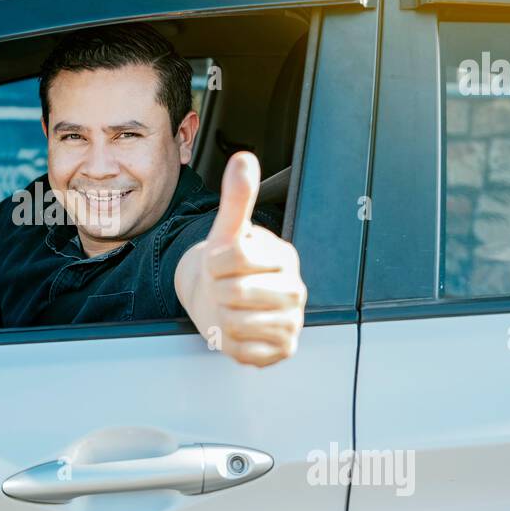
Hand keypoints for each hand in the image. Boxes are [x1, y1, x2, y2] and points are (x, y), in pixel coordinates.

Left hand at [179, 151, 306, 366]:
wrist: (224, 301)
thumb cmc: (227, 266)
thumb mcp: (228, 231)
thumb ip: (237, 197)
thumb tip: (244, 159)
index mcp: (285, 257)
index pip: (234, 257)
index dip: (213, 262)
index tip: (220, 264)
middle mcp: (295, 291)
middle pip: (233, 293)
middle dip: (217, 290)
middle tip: (224, 288)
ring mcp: (292, 323)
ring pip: (236, 323)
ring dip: (221, 318)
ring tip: (230, 308)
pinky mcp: (281, 350)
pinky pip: (244, 350)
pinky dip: (231, 342)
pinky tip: (238, 329)